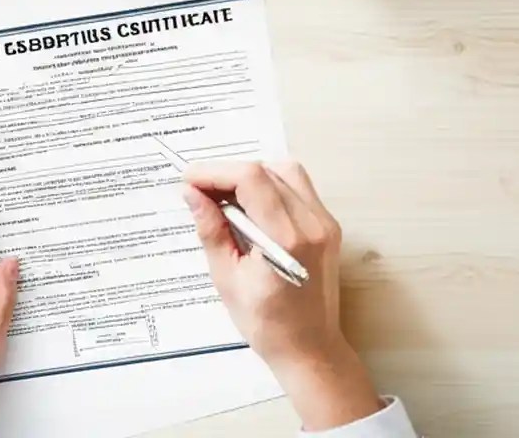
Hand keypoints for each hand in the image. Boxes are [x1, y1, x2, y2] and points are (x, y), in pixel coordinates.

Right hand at [182, 161, 381, 431]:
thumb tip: (192, 194)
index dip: (215, 172)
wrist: (311, 349)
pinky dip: (270, 187)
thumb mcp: (227, 279)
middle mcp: (312, 224)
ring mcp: (325, 223)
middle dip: (228, 173)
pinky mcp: (328, 226)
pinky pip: (298, 188)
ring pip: (286, 172)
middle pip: (267, 170)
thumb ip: (211, 230)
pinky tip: (251, 208)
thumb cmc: (267, 325)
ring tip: (227, 199)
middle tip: (202, 192)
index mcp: (286, 240)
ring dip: (252, 176)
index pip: (251, 179)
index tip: (190, 180)